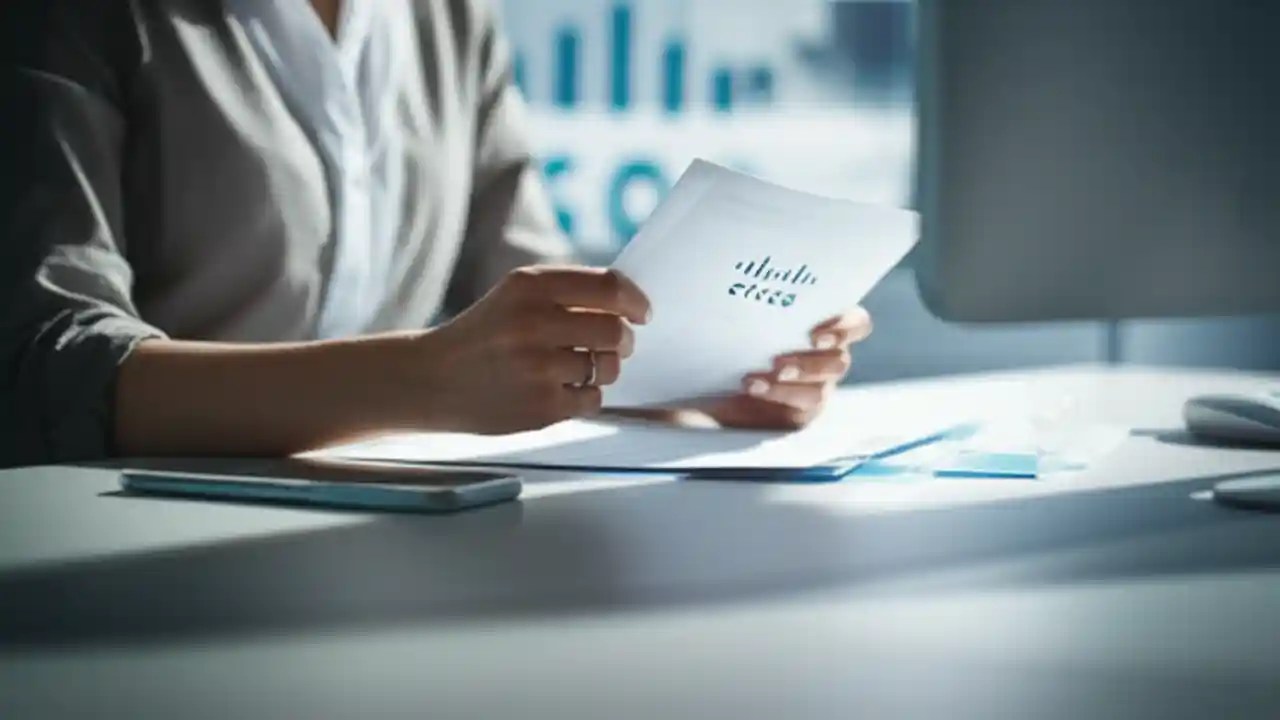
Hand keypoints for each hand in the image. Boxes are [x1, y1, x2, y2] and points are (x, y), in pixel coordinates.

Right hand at [412, 266, 650, 433]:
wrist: (432, 380)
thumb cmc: (487, 334)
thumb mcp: (516, 295)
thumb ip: (568, 292)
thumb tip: (632, 303)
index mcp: (530, 286)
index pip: (609, 287)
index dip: (635, 301)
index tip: (642, 313)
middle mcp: (533, 323)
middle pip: (615, 331)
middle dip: (624, 340)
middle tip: (616, 345)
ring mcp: (537, 368)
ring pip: (607, 367)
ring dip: (604, 368)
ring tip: (581, 368)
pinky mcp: (540, 406)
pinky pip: (593, 399)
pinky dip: (586, 396)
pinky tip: (560, 390)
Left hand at [691, 307, 872, 429]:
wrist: (695, 392)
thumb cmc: (716, 351)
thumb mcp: (723, 326)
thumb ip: (730, 303)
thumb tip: (701, 275)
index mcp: (816, 325)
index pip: (854, 323)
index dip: (846, 323)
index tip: (817, 327)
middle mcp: (822, 356)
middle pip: (841, 356)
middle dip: (814, 357)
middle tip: (784, 357)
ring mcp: (814, 387)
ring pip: (825, 383)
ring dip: (796, 376)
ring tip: (761, 376)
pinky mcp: (801, 414)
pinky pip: (806, 406)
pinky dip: (782, 396)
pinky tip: (756, 388)